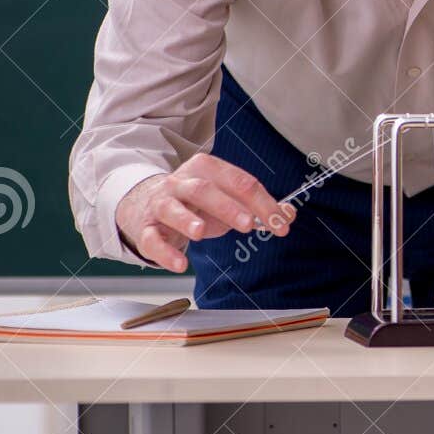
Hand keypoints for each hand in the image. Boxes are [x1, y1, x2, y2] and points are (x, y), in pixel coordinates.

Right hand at [116, 153, 293, 272]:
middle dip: (228, 207)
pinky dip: (165, 252)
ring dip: (187, 220)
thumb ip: (257, 206)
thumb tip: (288, 214)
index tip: (281, 222)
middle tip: (249, 225)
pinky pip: (152, 239)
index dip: (263, 203)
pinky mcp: (145, 228)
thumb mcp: (227, 200)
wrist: (145, 203)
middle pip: (204, 190)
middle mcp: (181, 183)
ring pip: (172, 208)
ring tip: (201, 233)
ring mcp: (161, 204)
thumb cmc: (195, 203)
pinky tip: (180, 264)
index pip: (239, 181)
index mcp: (207, 170)